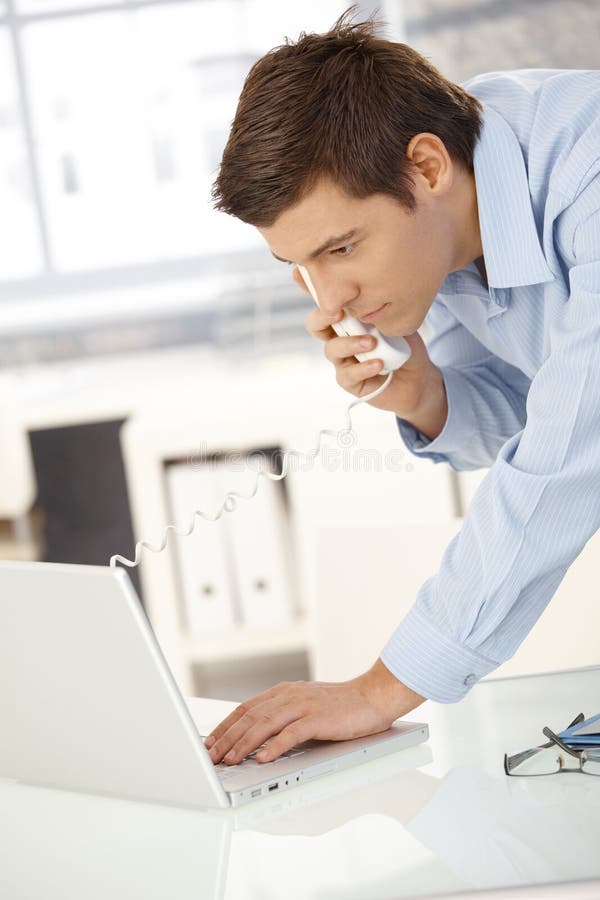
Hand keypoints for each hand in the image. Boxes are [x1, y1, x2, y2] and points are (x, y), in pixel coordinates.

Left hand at [204, 659, 425, 765]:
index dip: (225, 726)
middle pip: (250, 717)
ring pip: (265, 723)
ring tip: (231, 760)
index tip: (210, 743)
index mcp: (283, 693)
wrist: (371, 696)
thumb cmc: (340, 706)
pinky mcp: (318, 718)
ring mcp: (303, 706)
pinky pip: (292, 733)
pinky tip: (264, 758)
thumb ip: (283, 716)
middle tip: (212, 756)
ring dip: (244, 743)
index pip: (246, 709)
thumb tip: (256, 739)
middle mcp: (289, 696)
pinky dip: (275, 746)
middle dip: (227, 738)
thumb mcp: (304, 706)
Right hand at [300, 292, 438, 421]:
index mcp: (348, 321)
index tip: (329, 292)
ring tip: (372, 343)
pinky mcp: (350, 382)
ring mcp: (343, 361)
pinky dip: (363, 368)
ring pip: (332, 349)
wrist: (418, 379)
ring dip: (351, 343)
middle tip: (338, 314)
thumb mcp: (396, 323)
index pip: (327, 304)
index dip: (317, 294)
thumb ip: (380, 312)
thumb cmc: (404, 348)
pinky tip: (379, 364)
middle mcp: (340, 338)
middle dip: (322, 318)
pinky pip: (347, 374)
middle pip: (315, 326)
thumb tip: (370, 299)